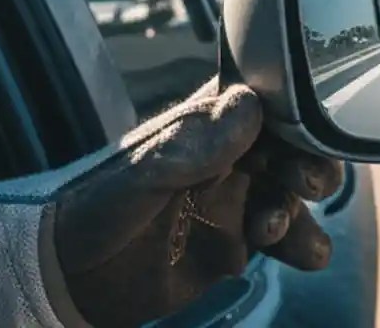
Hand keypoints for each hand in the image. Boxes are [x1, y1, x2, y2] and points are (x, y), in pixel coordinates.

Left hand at [55, 79, 341, 325]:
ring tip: (276, 230)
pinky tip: (303, 256)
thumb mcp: (141, 173)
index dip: (298, 113)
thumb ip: (193, 145)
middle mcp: (228, 156)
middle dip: (311, 162)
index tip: (310, 133)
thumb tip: (250, 106)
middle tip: (308, 184)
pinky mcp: (236, 242)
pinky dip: (302, 244)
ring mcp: (235, 199)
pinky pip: (286, 237)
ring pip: (294, 194)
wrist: (68, 277)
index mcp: (206, 124)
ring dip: (302, 209)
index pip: (268, 102)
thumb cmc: (93, 210)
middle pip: (293, 147)